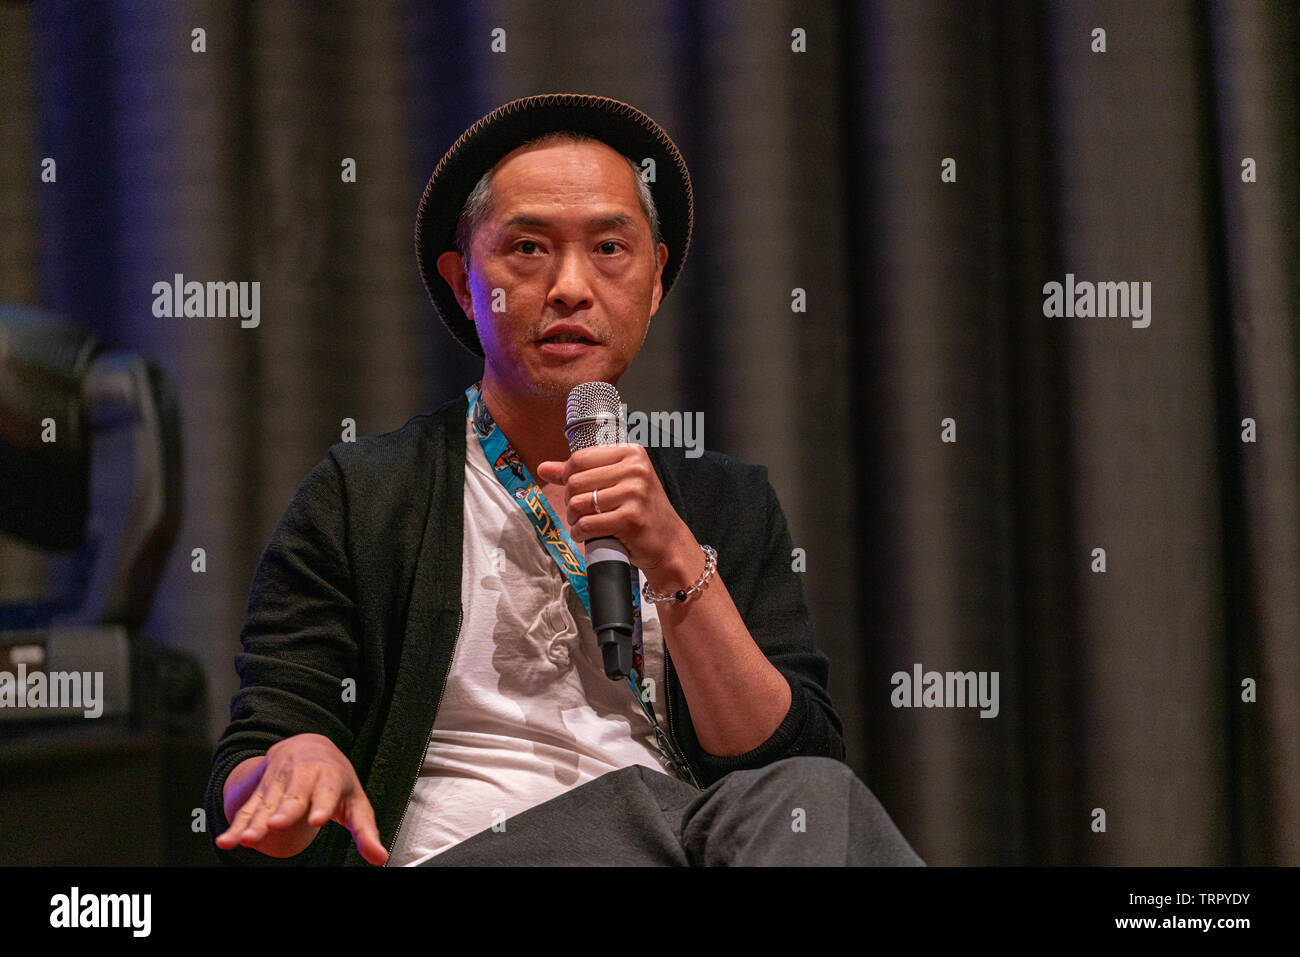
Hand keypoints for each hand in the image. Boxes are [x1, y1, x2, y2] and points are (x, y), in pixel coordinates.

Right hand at [216, 733, 388, 864]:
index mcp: (329, 777)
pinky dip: (236, 825)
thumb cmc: (336, 779)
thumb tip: (379, 858)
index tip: (318, 820)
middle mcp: (301, 777)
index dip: (321, 805)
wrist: (307, 745)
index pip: (326, 791)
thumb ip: (365, 830)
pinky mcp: (261, 792)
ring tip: (247, 840)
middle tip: (276, 826)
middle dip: (283, 811)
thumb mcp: (355, 800)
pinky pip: (247, 809)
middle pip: (292, 796)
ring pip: (266, 803)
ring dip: (254, 821)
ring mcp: (279, 783)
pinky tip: (226, 841)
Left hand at [535, 444, 696, 585]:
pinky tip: (587, 535)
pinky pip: (587, 524)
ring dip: (574, 519)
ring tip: (584, 524)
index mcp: (631, 454)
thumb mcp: (615, 483)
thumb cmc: (640, 511)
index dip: (568, 478)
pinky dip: (581, 534)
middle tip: (580, 512)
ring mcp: (635, 493)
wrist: (668, 542)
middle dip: (571, 501)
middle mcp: (635, 469)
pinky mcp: (631, 519)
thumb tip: (544, 468)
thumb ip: (580, 473)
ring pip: (578, 503)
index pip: (579, 459)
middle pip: (575, 481)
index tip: (576, 492)